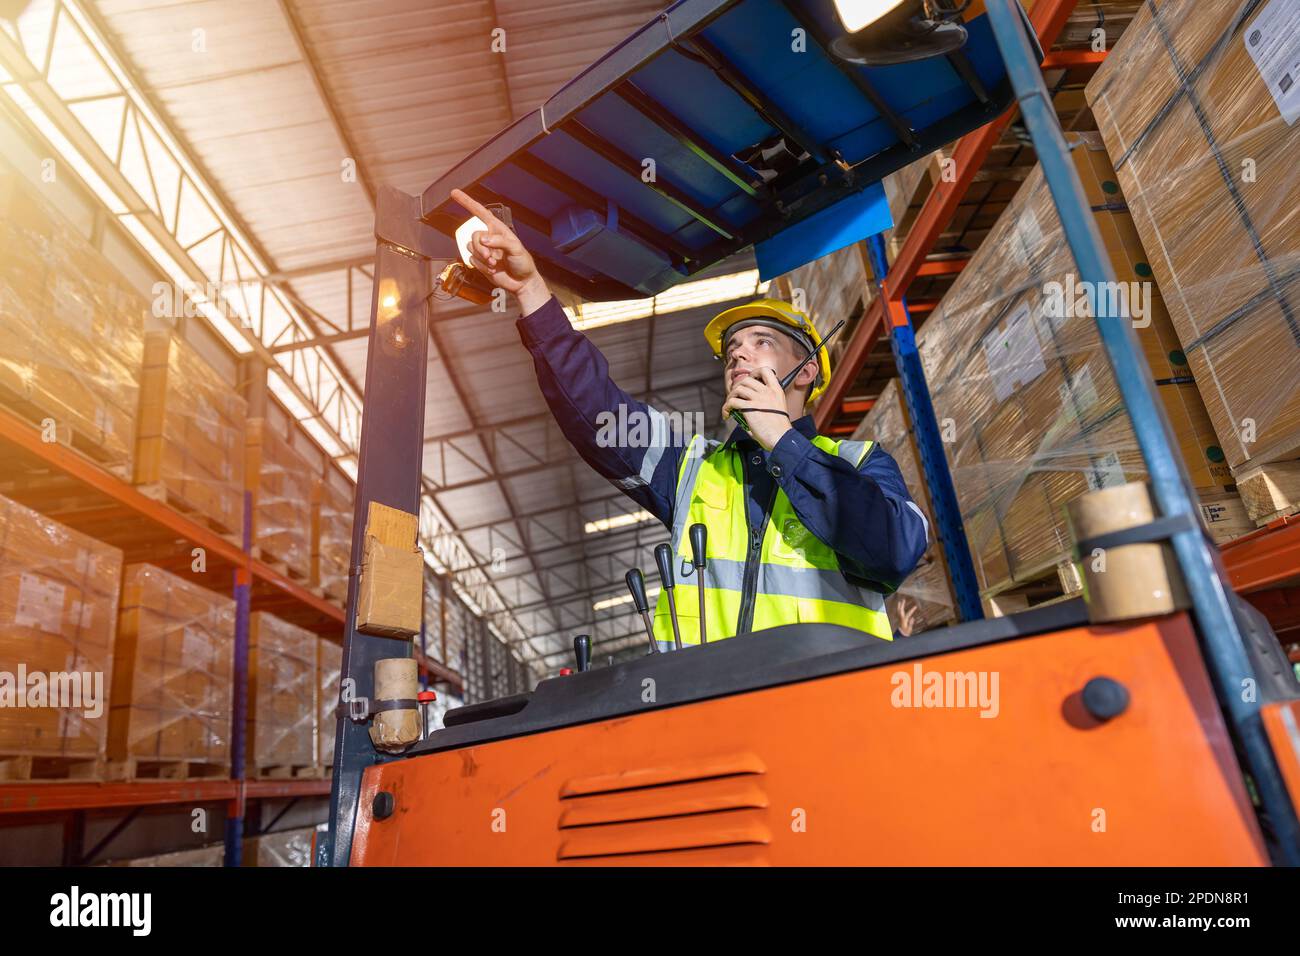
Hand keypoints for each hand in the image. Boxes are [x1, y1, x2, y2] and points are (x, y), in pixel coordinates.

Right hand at [450, 188, 549, 313]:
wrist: (521, 282)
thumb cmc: (522, 262)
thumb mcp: (516, 249)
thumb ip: (500, 241)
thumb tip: (484, 239)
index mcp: (498, 229)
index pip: (480, 212)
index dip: (467, 202)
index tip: (454, 193)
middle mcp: (489, 237)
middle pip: (474, 235)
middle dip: (481, 247)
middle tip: (491, 258)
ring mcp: (484, 250)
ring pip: (471, 248)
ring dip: (482, 258)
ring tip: (495, 265)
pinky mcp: (480, 262)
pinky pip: (472, 260)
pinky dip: (482, 267)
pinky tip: (493, 270)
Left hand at [722, 366, 791, 449]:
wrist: (781, 438)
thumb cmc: (779, 429)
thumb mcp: (777, 409)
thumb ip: (764, 404)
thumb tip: (748, 407)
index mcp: (777, 391)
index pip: (766, 371)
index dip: (754, 373)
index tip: (749, 380)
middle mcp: (767, 392)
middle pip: (746, 380)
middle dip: (737, 387)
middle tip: (735, 396)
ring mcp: (758, 399)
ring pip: (738, 389)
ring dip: (730, 397)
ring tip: (730, 406)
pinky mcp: (749, 408)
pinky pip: (732, 402)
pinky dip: (726, 408)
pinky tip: (727, 415)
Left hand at [896, 597, 922, 636]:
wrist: (900, 636)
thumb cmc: (905, 633)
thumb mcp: (909, 629)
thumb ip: (910, 624)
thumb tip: (912, 618)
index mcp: (904, 620)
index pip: (908, 614)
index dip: (912, 610)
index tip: (916, 606)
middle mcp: (900, 619)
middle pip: (901, 610)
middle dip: (902, 605)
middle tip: (903, 599)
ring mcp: (899, 619)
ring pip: (898, 611)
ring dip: (899, 606)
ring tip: (900, 602)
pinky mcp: (898, 620)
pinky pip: (898, 613)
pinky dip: (898, 609)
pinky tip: (899, 607)